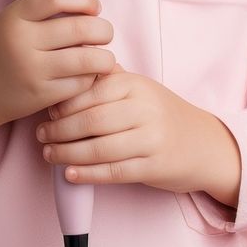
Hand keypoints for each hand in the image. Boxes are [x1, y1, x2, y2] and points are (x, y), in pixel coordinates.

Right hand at [0, 0, 116, 130]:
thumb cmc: (2, 50)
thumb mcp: (12, 21)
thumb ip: (44, 12)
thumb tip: (92, 8)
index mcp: (15, 16)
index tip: (94, 8)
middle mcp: (21, 41)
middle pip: (80, 28)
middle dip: (104, 29)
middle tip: (106, 33)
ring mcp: (31, 70)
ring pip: (87, 59)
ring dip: (105, 57)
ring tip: (104, 57)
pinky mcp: (40, 96)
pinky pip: (80, 83)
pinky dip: (91, 78)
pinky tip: (88, 74)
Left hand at [34, 63, 215, 193]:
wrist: (204, 144)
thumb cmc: (162, 115)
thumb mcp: (140, 89)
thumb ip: (109, 80)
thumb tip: (69, 72)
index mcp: (136, 85)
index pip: (92, 91)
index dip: (65, 104)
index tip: (48, 112)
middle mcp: (145, 109)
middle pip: (92, 120)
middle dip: (60, 130)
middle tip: (42, 135)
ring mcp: (151, 138)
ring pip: (100, 148)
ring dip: (68, 153)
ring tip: (49, 154)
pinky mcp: (154, 166)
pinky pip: (114, 171)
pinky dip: (88, 174)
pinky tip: (70, 174)